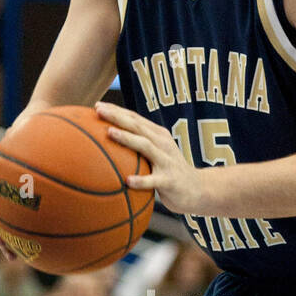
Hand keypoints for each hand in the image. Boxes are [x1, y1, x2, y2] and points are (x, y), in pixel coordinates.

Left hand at [94, 101, 207, 215]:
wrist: (198, 190)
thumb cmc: (169, 172)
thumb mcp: (155, 155)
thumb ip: (137, 148)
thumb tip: (106, 146)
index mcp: (157, 135)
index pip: (134, 118)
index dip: (116, 110)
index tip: (96, 106)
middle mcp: (162, 143)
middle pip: (137, 126)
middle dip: (117, 116)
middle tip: (98, 110)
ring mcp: (166, 161)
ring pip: (145, 146)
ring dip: (127, 138)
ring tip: (109, 133)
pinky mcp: (170, 180)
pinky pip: (154, 180)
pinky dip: (141, 180)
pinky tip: (127, 181)